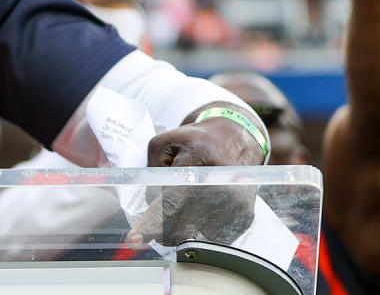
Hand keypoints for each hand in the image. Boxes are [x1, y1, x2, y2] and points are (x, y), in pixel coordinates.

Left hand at [125, 110, 263, 246]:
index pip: (170, 200)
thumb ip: (150, 172)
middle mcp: (221, 184)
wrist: (236, 138)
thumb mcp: (163, 144)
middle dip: (162, 226)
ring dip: (182, 224)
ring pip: (194, 233)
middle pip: (180, 223)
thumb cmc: (194, 141)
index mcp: (198, 160)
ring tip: (190, 198)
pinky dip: (201, 224)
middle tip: (158, 218)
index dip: (151, 223)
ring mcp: (236, 203)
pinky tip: (205, 204)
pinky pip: (211, 234)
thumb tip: (151, 206)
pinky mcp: (245, 216)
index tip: (134, 240)